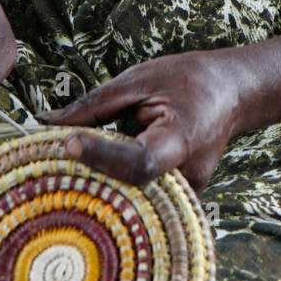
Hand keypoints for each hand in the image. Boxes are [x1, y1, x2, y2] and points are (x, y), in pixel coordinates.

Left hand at [37, 49, 240, 191]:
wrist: (231, 92)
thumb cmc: (187, 80)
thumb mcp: (139, 80)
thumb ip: (95, 106)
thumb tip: (48, 124)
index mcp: (182, 140)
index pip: (138, 163)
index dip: (102, 157)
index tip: (69, 142)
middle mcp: (186, 177)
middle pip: (129, 189)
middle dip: (88, 175)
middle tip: (57, 156)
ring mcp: (185, 194)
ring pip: (131, 198)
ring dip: (98, 182)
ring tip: (75, 161)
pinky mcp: (178, 201)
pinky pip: (139, 197)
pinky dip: (114, 183)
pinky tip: (99, 168)